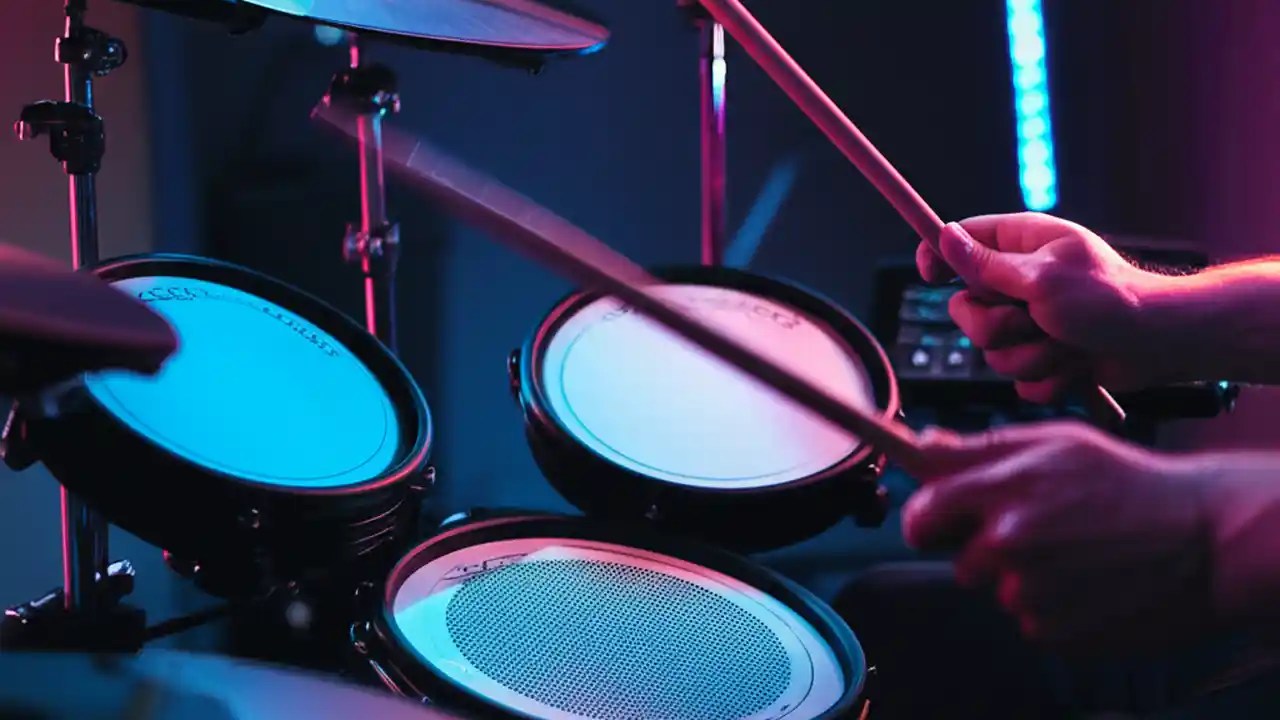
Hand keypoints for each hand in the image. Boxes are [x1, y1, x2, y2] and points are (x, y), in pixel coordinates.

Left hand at [903, 421, 1214, 655]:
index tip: (937, 519)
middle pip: (957, 561)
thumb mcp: (1056, 444)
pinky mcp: (1051, 632)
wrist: (1201, 540)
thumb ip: (981, 449)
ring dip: (1021, 578)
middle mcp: (1009, 544)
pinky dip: (1050, 606)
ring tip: (1072, 554)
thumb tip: (923, 446)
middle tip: (1032, 532)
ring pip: (997, 592)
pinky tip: (1086, 582)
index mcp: (1003, 491)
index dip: (927, 518)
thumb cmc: (1129, 484)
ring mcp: (1029, 593)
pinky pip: (1028, 619)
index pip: (921, 515)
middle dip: (981, 549)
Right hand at [916, 213, 1178, 401]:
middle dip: (997, 326)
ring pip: (991, 351)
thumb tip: (945, 236)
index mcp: (1022, 246)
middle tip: (1034, 318)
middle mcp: (1021, 282)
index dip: (939, 256)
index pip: (961, 242)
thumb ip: (987, 264)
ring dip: (1031, 354)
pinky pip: (1018, 378)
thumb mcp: (1041, 278)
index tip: (929, 274)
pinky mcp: (1043, 357)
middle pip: (966, 310)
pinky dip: (1048, 377)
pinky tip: (1076, 365)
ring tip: (1068, 343)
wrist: (1157, 344)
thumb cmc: (1109, 300)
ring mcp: (1031, 321)